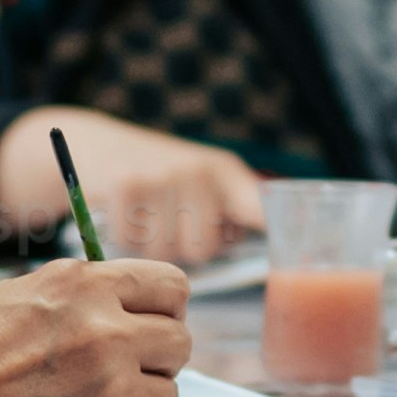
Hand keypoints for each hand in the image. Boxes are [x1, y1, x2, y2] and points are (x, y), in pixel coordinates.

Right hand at [0, 113, 264, 264]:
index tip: (296, 246)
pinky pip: (132, 243)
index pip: (261, 206)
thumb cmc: (161, 179)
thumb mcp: (203, 183)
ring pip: (166, 251)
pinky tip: (126, 214)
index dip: (279, 228)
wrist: (100, 145)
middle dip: (186, 248)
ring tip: (147, 218)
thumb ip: (231, 212)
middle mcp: (200, 171)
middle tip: (173, 225)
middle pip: (204, 247)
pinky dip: (124, 239)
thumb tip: (260, 249)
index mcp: (227, 173)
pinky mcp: (126, 184)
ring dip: (152, 246)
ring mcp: (163, 175)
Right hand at [0, 253, 185, 396]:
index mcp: (90, 288)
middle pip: (180, 344)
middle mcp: (109, 336)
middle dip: (159, 357)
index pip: (172, 288)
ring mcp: (110, 393)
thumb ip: (88, 297)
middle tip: (127, 367)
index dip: (167, 308)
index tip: (155, 321)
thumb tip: (134, 310)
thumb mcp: (29, 292)